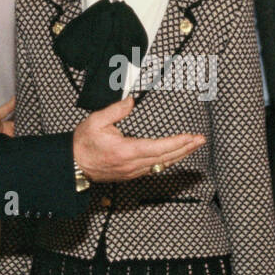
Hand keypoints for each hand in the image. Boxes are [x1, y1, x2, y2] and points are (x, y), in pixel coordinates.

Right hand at [72, 96, 204, 181]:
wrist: (73, 165)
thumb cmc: (83, 144)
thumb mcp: (95, 121)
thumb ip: (115, 110)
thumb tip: (131, 101)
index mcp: (125, 151)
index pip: (157, 147)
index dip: (176, 143)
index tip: (191, 137)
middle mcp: (132, 164)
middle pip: (165, 158)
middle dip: (185, 148)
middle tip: (201, 140)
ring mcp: (133, 171)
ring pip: (162, 164)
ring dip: (180, 155)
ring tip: (193, 145)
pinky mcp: (131, 174)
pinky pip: (155, 168)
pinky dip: (168, 160)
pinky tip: (176, 154)